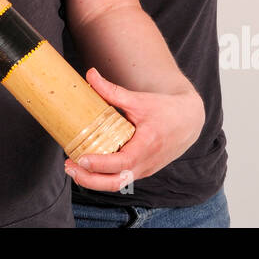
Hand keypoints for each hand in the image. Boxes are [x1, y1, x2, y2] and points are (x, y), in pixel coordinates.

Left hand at [63, 68, 204, 192]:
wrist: (189, 121)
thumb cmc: (166, 110)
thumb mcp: (139, 100)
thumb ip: (113, 91)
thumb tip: (90, 74)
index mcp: (147, 146)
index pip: (121, 163)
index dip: (99, 164)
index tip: (80, 158)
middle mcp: (146, 164)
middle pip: (114, 183)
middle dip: (89, 179)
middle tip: (69, 166)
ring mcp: (144, 170)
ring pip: (116, 184)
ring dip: (93, 180)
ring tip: (73, 168)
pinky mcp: (142, 170)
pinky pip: (121, 179)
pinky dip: (103, 177)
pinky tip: (88, 167)